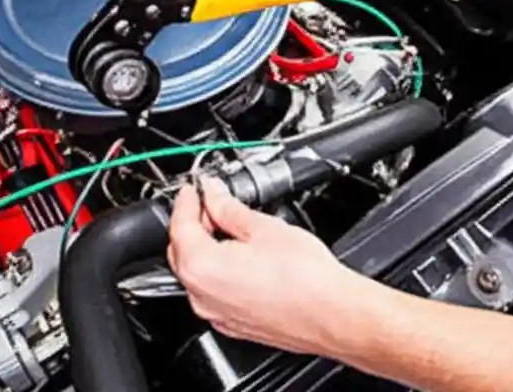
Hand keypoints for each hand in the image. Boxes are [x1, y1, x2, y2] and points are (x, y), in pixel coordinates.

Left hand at [167, 178, 373, 355]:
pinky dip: (219, 272)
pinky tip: (241, 257)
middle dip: (194, 223)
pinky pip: (214, 293)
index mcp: (202, 267)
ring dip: (206, 247)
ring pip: (198, 273)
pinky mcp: (233, 325)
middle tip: (211, 202)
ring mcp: (216, 314)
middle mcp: (201, 296)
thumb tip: (214, 195)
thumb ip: (229, 209)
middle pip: (182, 251)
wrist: (333, 315)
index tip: (194, 188)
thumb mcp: (264, 228)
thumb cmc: (306, 279)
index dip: (187, 200)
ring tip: (230, 227)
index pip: (179, 225)